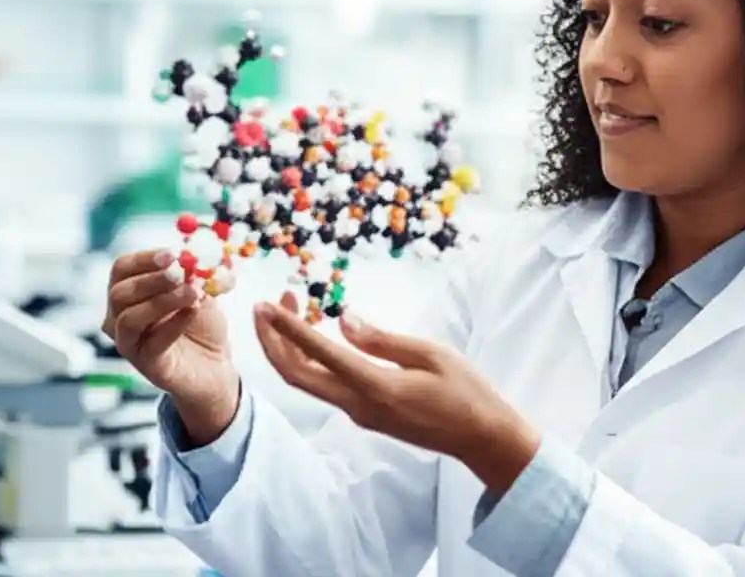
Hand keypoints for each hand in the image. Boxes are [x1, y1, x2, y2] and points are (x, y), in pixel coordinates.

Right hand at [102, 249, 237, 445]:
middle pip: (119, 292)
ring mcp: (129, 343)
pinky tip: (194, 311)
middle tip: (181, 273)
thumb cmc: (201, 325)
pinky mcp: (145, 364)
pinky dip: (174, 323)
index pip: (121, 269)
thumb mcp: (203, 290)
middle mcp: (120, 317)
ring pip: (128, 318)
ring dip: (162, 300)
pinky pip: (151, 342)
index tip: (173, 254)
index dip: (144, 259)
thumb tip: (207, 254)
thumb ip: (202, 272)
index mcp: (130, 293)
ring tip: (193, 293)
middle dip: (152, 279)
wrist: (215, 366)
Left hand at [253, 294, 541, 494]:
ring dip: (289, 348)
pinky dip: (310, 359)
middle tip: (263, 306)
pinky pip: (326, 385)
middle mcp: (358, 405)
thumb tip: (343, 320)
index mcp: (376, 387)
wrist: (481, 438)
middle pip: (296, 376)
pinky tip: (314, 335)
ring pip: (308, 381)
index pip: (319, 355)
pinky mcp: (365, 414)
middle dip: (272, 341)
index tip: (266, 306)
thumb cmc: (465, 391)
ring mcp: (359, 413)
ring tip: (289, 308)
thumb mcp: (431, 354)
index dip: (287, 329)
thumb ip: (383, 340)